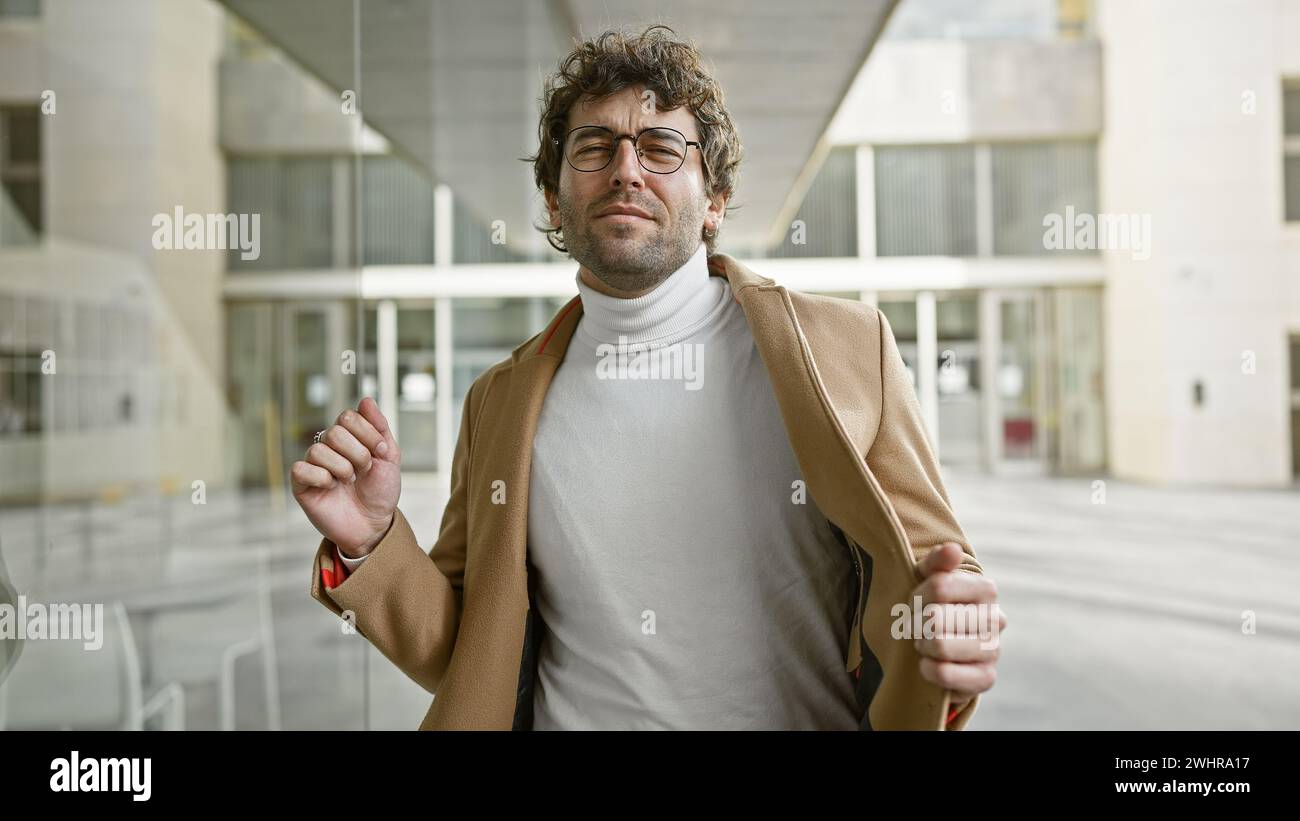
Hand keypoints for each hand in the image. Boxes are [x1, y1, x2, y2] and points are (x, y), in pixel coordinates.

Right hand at [291, 396, 400, 557]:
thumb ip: (379, 427)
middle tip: (364, 471)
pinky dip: (321, 478)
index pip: (348, 416)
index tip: (381, 452)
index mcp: (349, 437)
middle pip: (334, 432)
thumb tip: (366, 399)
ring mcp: (314, 464)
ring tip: (348, 482)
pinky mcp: (301, 484)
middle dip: (358, 453)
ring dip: (342, 468)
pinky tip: (331, 488)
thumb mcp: (389, 456)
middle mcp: (328, 447)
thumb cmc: (380, 492)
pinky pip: (301, 468)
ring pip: (318, 450)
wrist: (374, 525)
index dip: (368, 433)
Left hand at [910, 542, 1005, 711]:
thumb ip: (937, 561)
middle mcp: (996, 619)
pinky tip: (927, 663)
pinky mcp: (985, 678)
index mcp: (986, 589)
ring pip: (941, 646)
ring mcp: (993, 650)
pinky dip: (929, 669)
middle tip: (914, 625)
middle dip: (915, 623)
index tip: (913, 602)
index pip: (939, 586)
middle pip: (936, 618)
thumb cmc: (932, 605)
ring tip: (923, 643)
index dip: (916, 596)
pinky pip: (947, 674)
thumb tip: (953, 550)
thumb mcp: (928, 577)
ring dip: (922, 646)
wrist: (942, 644)